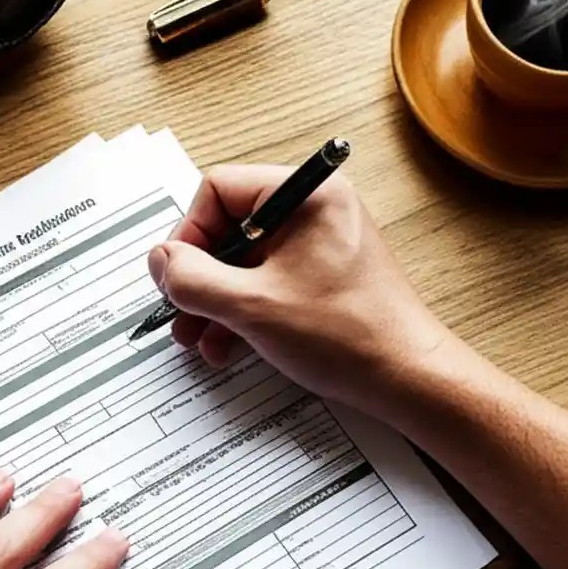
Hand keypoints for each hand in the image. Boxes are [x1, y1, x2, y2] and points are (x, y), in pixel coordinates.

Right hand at [147, 165, 451, 413]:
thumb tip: (160, 260)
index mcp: (305, 194)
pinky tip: (227, 344)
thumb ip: (193, 279)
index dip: (188, 234)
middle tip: (181, 311)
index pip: (218, 191)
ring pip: (243, 259)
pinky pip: (266, 280)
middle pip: (228, 227)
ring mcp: (319, 242)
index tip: (176, 275)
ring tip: (199, 338)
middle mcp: (313, 209)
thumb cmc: (348, 335)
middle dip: (199, 277)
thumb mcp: (251, 306)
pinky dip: (241, 310)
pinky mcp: (321, 274)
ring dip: (214, 300)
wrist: (407, 378)